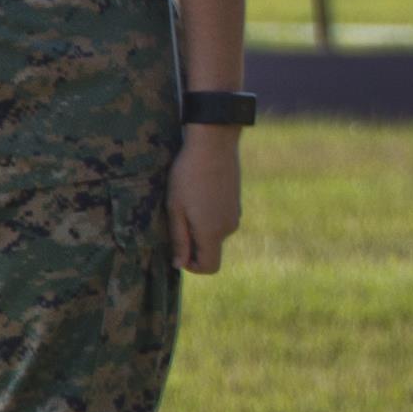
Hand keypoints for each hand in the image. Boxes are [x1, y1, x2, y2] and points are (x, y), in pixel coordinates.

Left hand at [165, 128, 240, 275]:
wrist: (214, 144)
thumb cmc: (187, 176)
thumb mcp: (175, 208)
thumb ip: (179, 239)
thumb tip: (179, 264)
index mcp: (212, 233)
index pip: (209, 267)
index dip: (192, 266)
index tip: (178, 249)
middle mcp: (228, 228)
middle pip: (211, 250)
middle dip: (193, 243)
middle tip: (176, 217)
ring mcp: (235, 215)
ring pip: (215, 234)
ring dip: (200, 227)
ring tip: (186, 201)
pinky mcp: (236, 203)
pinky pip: (221, 219)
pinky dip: (209, 215)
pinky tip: (198, 193)